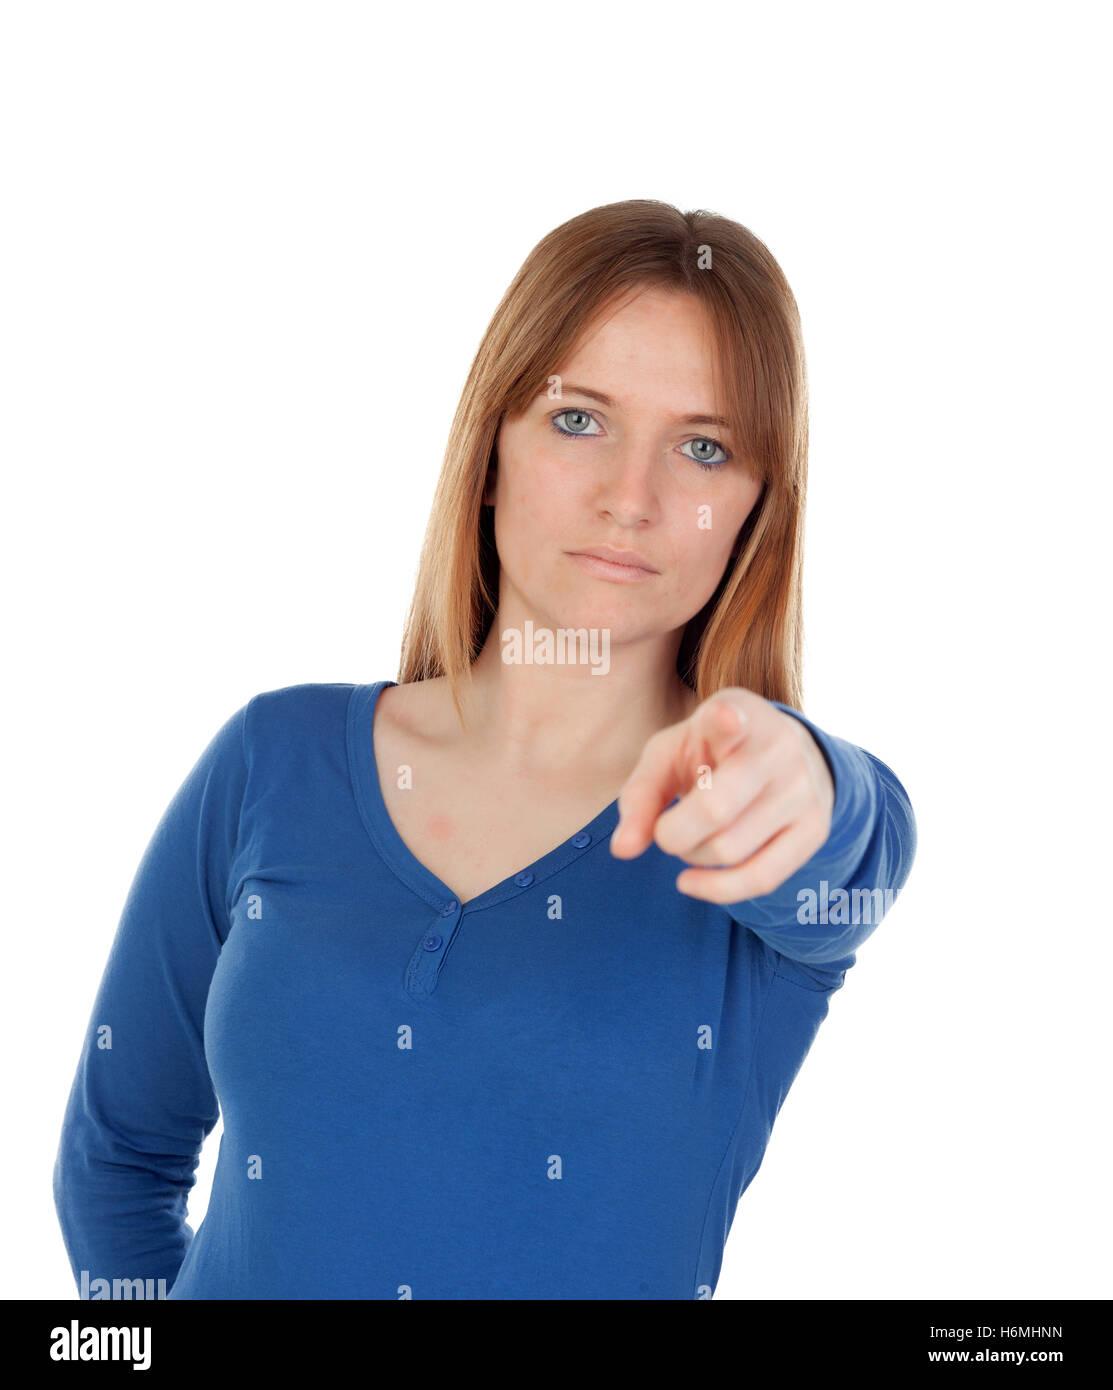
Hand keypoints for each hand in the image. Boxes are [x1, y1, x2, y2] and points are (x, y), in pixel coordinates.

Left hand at [610, 687, 835, 902]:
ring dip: (693, 856)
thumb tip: (623, 850)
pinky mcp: (815, 828)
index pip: (732, 717)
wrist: (782, 751)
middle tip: (666, 830)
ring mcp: (803, 788)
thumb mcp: (669, 755)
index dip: (727, 720)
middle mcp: (778, 747)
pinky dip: (717, 890)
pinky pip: (762, 878)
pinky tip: (690, 882)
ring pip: (729, 849)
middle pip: (713, 810)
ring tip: (692, 838)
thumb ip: (640, 795)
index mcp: (736, 713)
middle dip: (672, 834)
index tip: (726, 718)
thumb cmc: (710, 752)